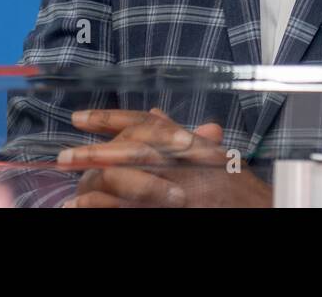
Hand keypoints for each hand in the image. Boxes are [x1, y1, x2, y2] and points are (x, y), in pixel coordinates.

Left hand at [57, 108, 271, 207]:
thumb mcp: (212, 154)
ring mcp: (180, 189)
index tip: (79, 118)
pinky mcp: (174, 209)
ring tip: (70, 193)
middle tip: (63, 156)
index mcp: (190, 142)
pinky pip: (133, 209)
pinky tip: (84, 208)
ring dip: (95, 188)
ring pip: (129, 183)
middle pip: (132, 150)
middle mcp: (185, 161)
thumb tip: (154, 112)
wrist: (258, 209)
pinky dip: (106, 209)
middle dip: (95, 152)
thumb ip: (181, 133)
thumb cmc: (236, 187)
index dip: (111, 118)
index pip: (147, 124)